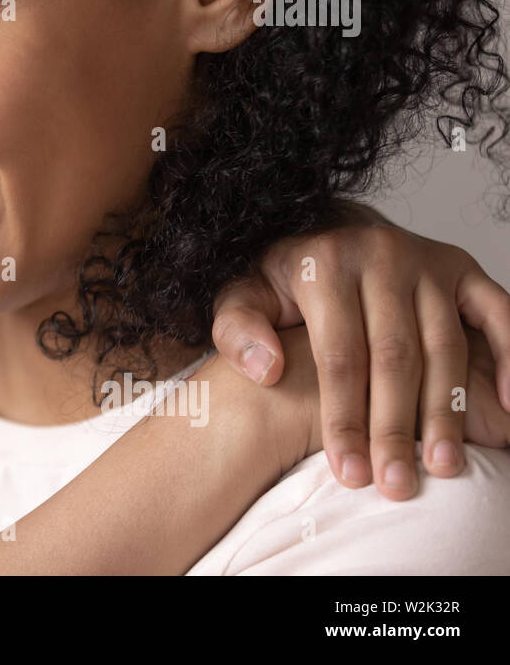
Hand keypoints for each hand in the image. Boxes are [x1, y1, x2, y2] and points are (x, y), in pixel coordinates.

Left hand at [211, 217, 509, 500]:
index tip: (348, 474)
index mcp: (324, 265)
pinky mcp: (463, 268)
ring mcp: (427, 260)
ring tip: (443, 467)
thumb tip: (268, 370)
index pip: (339, 355)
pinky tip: (507, 407)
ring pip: (445, 345)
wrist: (328, 235)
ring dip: (448, 411)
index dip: (344, 418)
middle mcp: (380, 255)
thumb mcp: (244, 296)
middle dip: (395, 427)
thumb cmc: (285, 285)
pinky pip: (499, 313)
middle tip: (396, 486)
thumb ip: (237, 328)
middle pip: (394, 356)